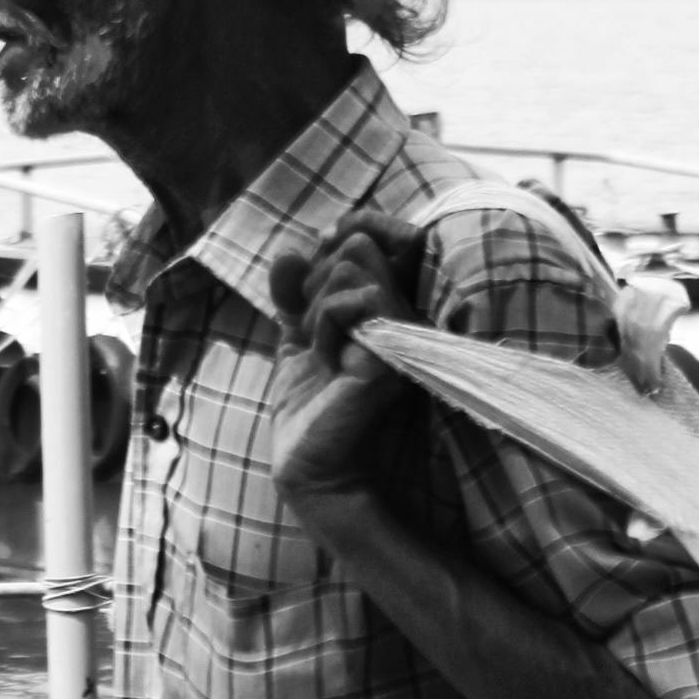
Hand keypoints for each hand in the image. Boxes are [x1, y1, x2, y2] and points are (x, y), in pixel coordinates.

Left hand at [269, 213, 423, 516]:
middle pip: (356, 244)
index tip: (310, 265)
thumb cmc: (311, 407)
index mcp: (388, 303)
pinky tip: (328, 361)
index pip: (374, 232)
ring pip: (351, 267)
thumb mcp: (297, 336)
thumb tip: (290, 252)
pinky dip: (321, 326)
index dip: (345, 231)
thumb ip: (296, 292)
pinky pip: (349, 303)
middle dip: (314, 284)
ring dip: (315, 309)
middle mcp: (408, 311)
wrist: (312, 467)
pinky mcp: (395, 353)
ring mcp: (407, 332)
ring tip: (322, 353)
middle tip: (312, 333)